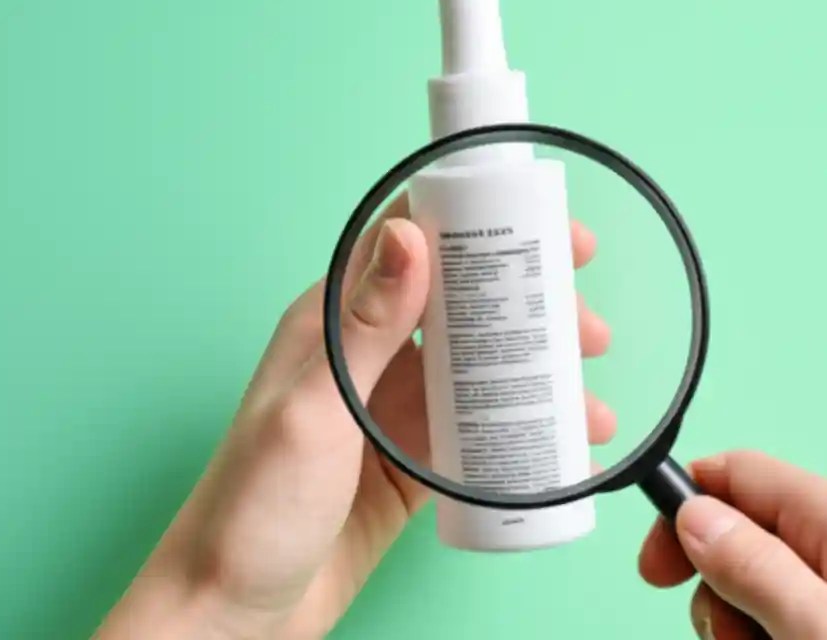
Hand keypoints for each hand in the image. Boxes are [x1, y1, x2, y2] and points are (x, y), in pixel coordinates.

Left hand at [96, 195, 615, 638]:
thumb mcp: (313, 412)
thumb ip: (364, 328)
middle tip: (590, 332)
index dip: (486, 225)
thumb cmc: (251, 511)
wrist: (233, 613)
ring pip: (483, 370)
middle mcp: (369, 355)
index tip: (553, 233)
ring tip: (593, 405)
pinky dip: (528, 435)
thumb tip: (409, 237)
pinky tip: (567, 449)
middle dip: (536, 308)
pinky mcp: (413, 461)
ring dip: (542, 376)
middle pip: (466, 306)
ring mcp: (394, 409)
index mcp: (334, 322)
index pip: (415, 245)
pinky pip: (482, 435)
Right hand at [638, 451, 826, 638]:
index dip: (685, 511)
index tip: (657, 573)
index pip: (738, 474)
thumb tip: (695, 513)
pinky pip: (803, 625)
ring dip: (752, 634)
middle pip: (747, 541)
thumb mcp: (825, 631)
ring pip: (769, 594)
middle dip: (722, 598)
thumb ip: (755, 568)